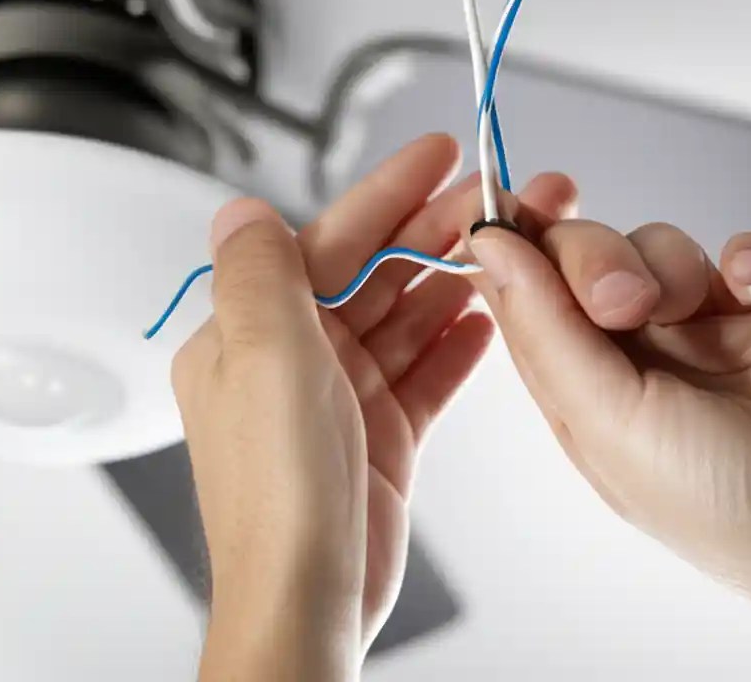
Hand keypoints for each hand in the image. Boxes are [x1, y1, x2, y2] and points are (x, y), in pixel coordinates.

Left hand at [173, 135, 574, 680]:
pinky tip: (487, 320)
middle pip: (373, 272)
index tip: (435, 155)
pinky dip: (455, 346)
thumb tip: (243, 209)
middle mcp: (290, 359)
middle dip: (435, 231)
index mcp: (248, 332)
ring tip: (507, 249)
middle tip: (496, 198)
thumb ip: (259, 273)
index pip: (326, 240)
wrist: (307, 596)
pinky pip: (423, 373)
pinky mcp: (378, 437)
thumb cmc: (277, 493)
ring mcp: (338, 397)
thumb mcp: (264, 359)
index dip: (385, 193)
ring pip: (404, 318)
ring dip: (454, 281)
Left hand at [466, 204, 750, 678]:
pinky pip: (745, 248)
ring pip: (660, 244)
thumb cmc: (714, 499)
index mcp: (578, 385)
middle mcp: (632, 352)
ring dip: (673, 264)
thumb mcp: (602, 417)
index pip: (523, 293)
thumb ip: (543, 324)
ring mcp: (702, 328)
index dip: (510, 241)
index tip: (505, 202)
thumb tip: (485, 243)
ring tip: (698, 309)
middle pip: (584, 256)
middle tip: (624, 301)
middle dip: (596, 258)